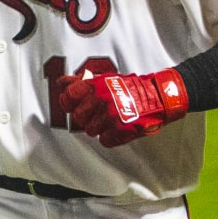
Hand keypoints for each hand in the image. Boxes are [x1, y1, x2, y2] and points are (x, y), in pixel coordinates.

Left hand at [59, 69, 188, 147]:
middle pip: (78, 117)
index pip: (68, 97)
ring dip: (98, 127)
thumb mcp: (104, 79)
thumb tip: (61, 83)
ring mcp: (109, 116)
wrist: (156, 97)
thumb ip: (81, 81)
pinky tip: (117, 127)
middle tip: (96, 113)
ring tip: (109, 119)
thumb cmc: (129, 88)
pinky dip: (109, 137)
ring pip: (90, 130)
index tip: (72, 105)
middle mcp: (100, 101)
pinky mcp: (119, 131)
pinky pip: (104, 140)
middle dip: (85, 117)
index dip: (68, 102)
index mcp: (95, 86)